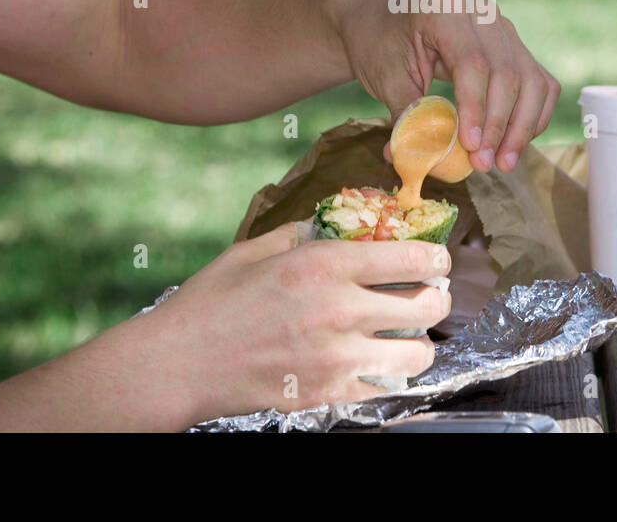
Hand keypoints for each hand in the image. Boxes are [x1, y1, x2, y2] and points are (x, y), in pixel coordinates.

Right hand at [145, 223, 452, 421]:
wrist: (178, 364)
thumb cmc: (210, 304)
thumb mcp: (254, 251)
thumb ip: (302, 232)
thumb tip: (335, 222)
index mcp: (323, 265)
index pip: (411, 259)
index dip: (436, 257)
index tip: (437, 259)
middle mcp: (339, 310)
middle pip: (426, 305)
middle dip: (437, 298)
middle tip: (431, 296)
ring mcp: (337, 357)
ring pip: (417, 353)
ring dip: (420, 342)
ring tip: (408, 336)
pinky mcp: (329, 393)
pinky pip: (385, 387)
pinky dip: (388, 375)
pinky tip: (377, 363)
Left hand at [334, 0, 559, 173]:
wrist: (380, 17)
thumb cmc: (379, 44)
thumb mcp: (385, 77)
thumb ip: (407, 115)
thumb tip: (415, 159)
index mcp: (444, 11)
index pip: (473, 63)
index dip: (476, 109)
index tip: (470, 146)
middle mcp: (482, 13)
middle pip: (508, 73)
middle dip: (500, 126)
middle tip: (484, 163)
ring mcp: (502, 27)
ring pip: (532, 80)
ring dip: (522, 126)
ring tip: (503, 162)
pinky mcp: (513, 45)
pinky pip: (538, 82)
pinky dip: (532, 115)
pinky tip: (513, 143)